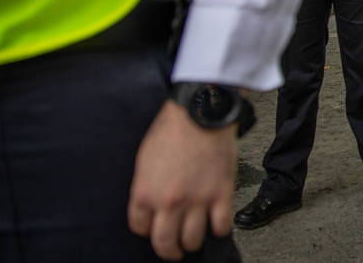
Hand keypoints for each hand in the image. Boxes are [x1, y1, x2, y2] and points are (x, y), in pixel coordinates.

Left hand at [128, 100, 237, 260]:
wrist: (201, 113)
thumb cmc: (173, 129)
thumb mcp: (145, 159)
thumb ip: (146, 185)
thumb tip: (151, 202)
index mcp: (145, 192)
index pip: (140, 228)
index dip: (147, 231)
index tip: (154, 229)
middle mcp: (169, 201)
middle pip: (165, 242)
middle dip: (168, 251)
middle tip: (173, 251)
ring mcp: (197, 200)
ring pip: (193, 239)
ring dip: (192, 243)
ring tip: (195, 239)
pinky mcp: (222, 193)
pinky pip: (220, 226)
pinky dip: (219, 230)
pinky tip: (217, 223)